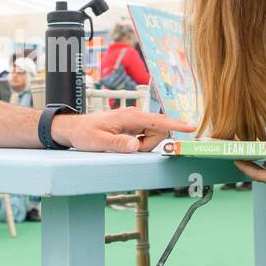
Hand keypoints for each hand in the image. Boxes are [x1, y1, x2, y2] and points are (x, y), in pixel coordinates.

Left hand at [52, 109, 195, 152]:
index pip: (157, 120)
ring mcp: (134, 121)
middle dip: (151, 143)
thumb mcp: (98, 142)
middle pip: (159, 130)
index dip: (175, 124)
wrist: (74, 129)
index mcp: (129, 117)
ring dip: (145, 145)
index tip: (191, 127)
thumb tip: (136, 145)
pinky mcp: (133, 126)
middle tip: (130, 148)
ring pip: (153, 135)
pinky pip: (146, 136)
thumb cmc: (84, 134)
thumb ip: (117, 144)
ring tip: (124, 146)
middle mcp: (135, 116)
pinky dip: (141, 143)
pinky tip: (127, 143)